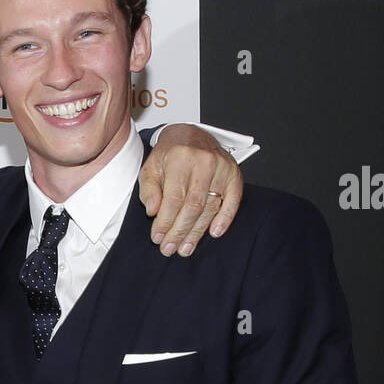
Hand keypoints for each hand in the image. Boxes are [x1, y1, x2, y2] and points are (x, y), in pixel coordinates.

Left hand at [139, 123, 243, 255]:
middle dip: (180, 231)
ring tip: (186, 248)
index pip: (174, 198)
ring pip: (210, 207)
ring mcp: (222, 168)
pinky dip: (225, 218)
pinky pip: (233, 200)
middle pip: (192, 206)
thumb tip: (153, 211)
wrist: (190, 135)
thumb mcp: (150, 168)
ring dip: (197, 232)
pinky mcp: (234, 174)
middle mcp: (203, 162)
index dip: (165, 221)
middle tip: (170, 248)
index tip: (158, 237)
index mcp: (180, 158)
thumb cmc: (170, 155)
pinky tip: (215, 233)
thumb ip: (148, 190)